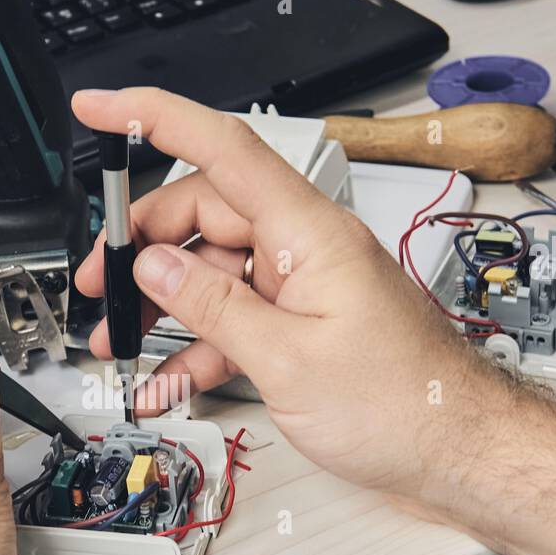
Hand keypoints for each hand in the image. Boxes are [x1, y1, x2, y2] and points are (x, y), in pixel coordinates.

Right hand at [73, 88, 492, 499]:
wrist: (456, 449)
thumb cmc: (404, 403)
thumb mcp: (287, 359)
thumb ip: (212, 306)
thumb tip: (154, 266)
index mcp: (308, 233)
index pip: (222, 149)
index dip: (154, 117)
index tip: (99, 105)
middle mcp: (305, 246)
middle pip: (203, 215)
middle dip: (142, 248)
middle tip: (102, 284)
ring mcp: (303, 283)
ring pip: (213, 272)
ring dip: (163, 307)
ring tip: (122, 341)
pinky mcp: (302, 320)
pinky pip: (236, 315)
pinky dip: (199, 343)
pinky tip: (171, 377)